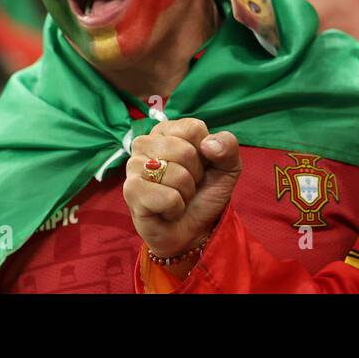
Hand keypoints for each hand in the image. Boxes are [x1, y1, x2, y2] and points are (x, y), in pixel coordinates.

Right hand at [123, 118, 241, 258]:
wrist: (193, 229)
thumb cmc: (205, 192)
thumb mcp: (228, 166)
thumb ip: (228, 147)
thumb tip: (208, 144)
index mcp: (167, 130)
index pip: (194, 128)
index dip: (206, 152)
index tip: (201, 164)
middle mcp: (146, 143)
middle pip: (185, 151)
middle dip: (195, 174)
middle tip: (188, 184)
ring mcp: (133, 166)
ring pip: (175, 174)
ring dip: (186, 191)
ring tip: (178, 196)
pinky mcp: (130, 191)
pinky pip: (167, 197)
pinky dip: (176, 208)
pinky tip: (168, 210)